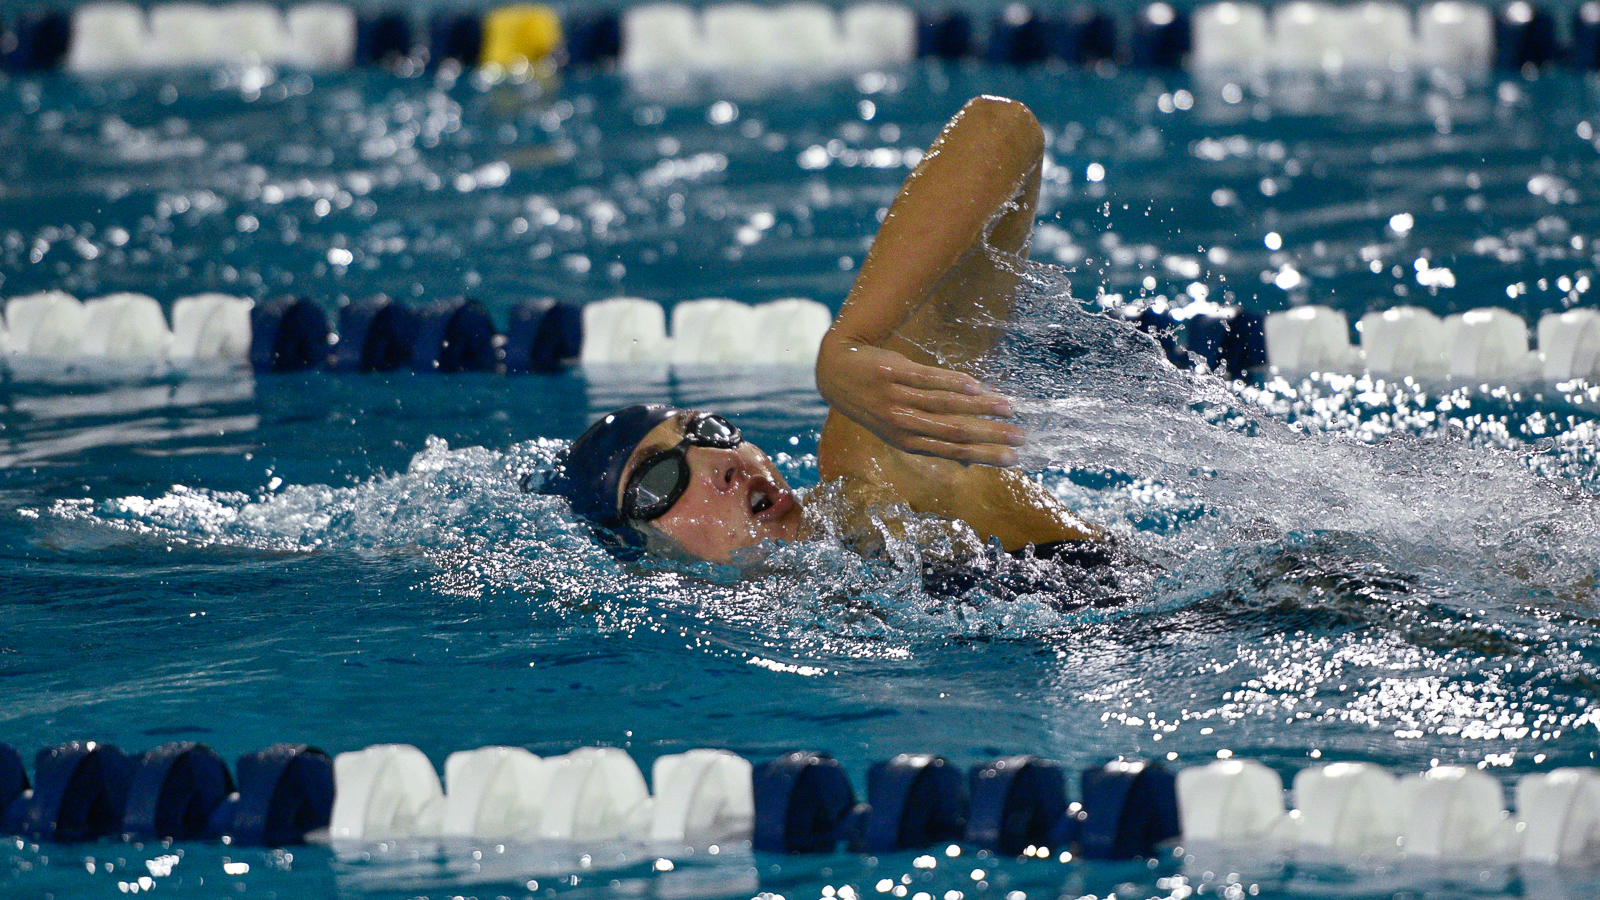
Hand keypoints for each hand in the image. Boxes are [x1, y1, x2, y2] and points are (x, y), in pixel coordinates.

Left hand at [816, 339, 1023, 465]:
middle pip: (953, 431)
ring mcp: (896, 398)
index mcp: (906, 441)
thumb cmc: (875, 403)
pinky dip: (954, 383)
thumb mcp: (896, 430)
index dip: (983, 455)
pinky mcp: (893, 373)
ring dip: (980, 407)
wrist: (836, 370)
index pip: (952, 451)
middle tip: (1021, 436)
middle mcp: (901, 423)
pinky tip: (977, 386)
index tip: (1013, 458)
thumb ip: (930, 442)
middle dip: (990, 435)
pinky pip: (928, 378)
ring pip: (945, 405)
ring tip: (1008, 407)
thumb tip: (968, 462)